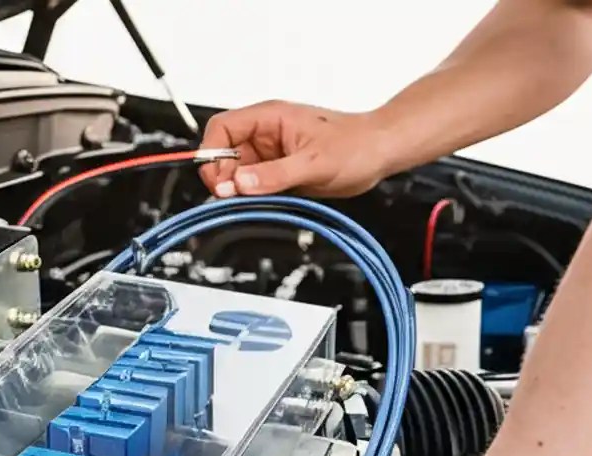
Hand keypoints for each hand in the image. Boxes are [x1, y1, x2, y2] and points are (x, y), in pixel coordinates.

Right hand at [197, 101, 392, 198]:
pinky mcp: (279, 171)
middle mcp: (266, 133)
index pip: (222, 129)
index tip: (218, 180)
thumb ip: (274, 175)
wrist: (380, 153)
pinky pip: (255, 184)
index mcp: (270, 118)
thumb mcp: (314, 163)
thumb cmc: (356, 145)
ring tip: (254, 200)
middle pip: (224, 152)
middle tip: (232, 197)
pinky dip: (253, 196)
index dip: (212, 153)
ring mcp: (272, 153)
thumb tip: (239, 184)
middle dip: (224, 176)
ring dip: (239, 189)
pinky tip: (265, 202)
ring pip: (238, 172)